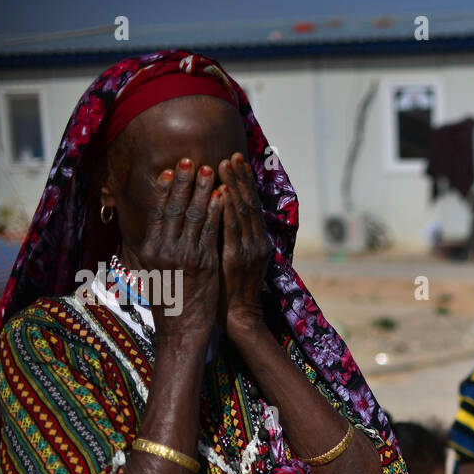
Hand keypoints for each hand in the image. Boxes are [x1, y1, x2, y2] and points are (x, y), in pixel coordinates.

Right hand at [139, 159, 223, 345]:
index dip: (167, 189)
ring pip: (195, 215)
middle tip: (191, 160)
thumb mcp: (153, 274)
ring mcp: (184, 255)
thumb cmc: (169, 303)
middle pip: (176, 207)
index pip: (158, 212)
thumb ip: (154, 250)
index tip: (172, 170)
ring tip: (211, 171)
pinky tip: (222, 196)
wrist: (181, 330)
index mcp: (148, 250)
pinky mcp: (204, 263)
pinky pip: (211, 231)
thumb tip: (156, 229)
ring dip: (204, 190)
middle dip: (185, 181)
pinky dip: (217, 211)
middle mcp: (163, 249)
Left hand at [218, 152, 271, 338]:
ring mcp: (249, 250)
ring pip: (242, 211)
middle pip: (249, 203)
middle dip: (240, 178)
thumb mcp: (234, 261)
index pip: (251, 205)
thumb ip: (230, 239)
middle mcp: (256, 242)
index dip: (244, 182)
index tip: (236, 161)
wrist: (238, 317)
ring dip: (233, 186)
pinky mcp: (237, 259)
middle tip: (231, 155)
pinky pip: (232, 229)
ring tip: (224, 165)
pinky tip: (221, 193)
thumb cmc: (230, 290)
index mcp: (257, 242)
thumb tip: (216, 215)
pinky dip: (227, 209)